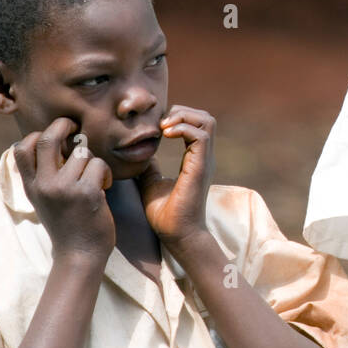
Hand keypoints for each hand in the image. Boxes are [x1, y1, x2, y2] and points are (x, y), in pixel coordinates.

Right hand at [13, 117, 114, 262]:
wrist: (80, 253)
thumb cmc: (67, 223)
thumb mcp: (44, 198)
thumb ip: (43, 174)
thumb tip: (54, 139)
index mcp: (31, 186)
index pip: (21, 148)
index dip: (37, 134)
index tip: (53, 134)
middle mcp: (44, 185)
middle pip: (48, 139)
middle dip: (63, 125)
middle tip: (74, 126)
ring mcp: (65, 189)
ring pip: (83, 152)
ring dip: (93, 161)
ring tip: (95, 178)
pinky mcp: (87, 193)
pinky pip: (100, 165)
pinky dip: (107, 174)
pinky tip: (104, 188)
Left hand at [136, 105, 215, 248]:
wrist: (177, 235)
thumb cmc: (166, 215)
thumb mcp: (151, 183)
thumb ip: (150, 168)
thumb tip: (140, 156)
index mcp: (195, 160)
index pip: (197, 125)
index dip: (178, 118)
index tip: (157, 127)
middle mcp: (203, 157)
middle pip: (205, 117)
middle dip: (182, 112)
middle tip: (161, 123)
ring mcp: (204, 161)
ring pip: (207, 121)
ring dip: (184, 117)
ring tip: (164, 127)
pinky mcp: (201, 167)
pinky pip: (200, 135)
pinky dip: (183, 128)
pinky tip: (166, 135)